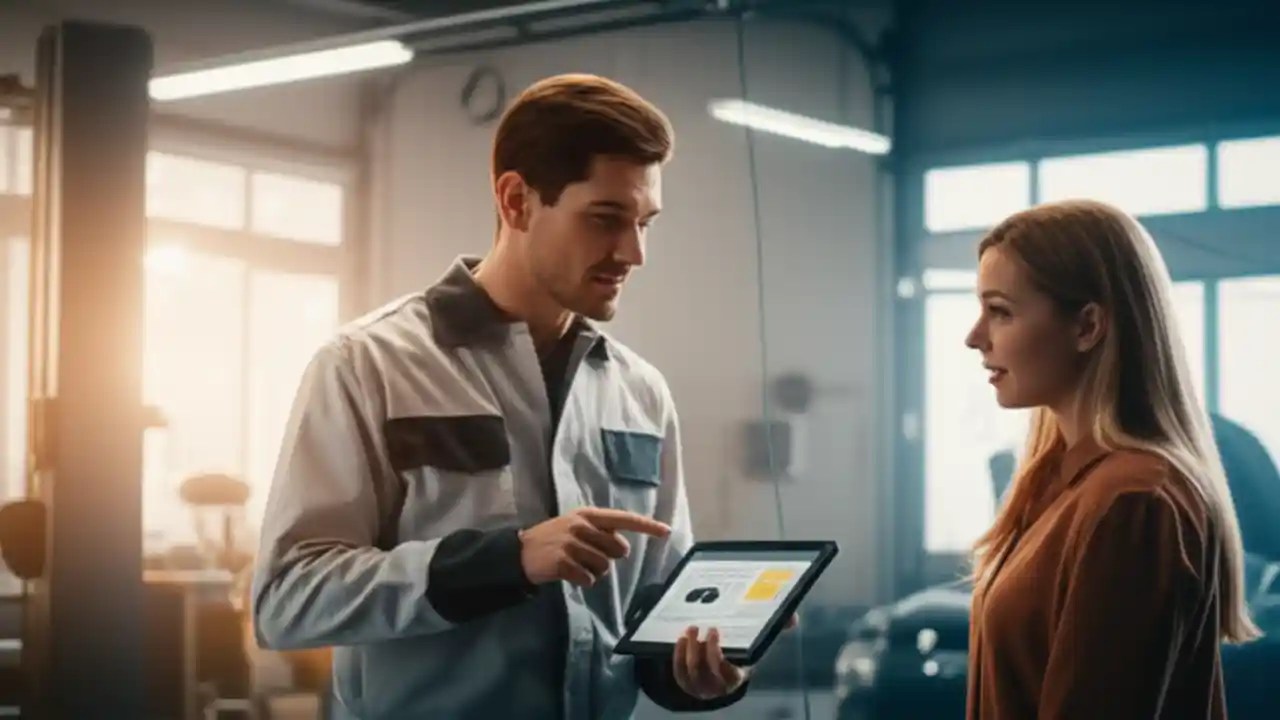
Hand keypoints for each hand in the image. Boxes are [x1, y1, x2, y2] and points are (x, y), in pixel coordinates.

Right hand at [520, 507, 670, 586]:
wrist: (521, 552)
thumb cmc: (554, 539)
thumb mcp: (576, 526)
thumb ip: (600, 532)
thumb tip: (622, 547)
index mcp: (588, 515)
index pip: (624, 519)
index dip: (646, 526)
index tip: (666, 531)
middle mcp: (582, 526)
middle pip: (617, 551)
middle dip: (607, 558)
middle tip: (586, 555)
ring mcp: (572, 544)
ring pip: (604, 568)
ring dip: (593, 571)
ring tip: (574, 564)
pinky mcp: (564, 562)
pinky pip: (589, 580)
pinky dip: (582, 581)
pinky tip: (568, 574)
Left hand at [673, 615, 797, 699]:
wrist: (721, 671)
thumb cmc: (741, 653)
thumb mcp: (757, 643)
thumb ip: (776, 629)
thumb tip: (794, 619)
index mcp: (737, 677)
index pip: (726, 671)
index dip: (717, 654)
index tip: (716, 631)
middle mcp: (718, 687)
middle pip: (706, 671)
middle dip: (703, 648)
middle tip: (704, 627)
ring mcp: (701, 686)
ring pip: (691, 671)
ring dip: (689, 649)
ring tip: (691, 629)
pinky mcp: (687, 683)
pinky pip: (679, 673)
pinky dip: (678, 656)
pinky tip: (681, 639)